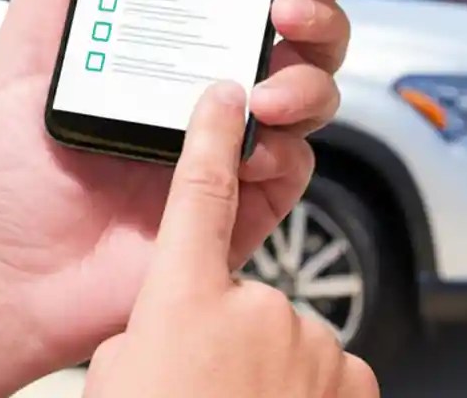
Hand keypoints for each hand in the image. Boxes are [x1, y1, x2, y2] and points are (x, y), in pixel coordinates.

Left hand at [0, 0, 351, 371]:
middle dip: (319, 3)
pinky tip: (250, 147)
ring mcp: (231, 145)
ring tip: (264, 90)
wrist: (11, 276)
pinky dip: (283, 149)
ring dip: (308, 78)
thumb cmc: (12, 173)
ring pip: (316, 92)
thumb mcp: (24, 59)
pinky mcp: (242, 204)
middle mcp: (211, 89)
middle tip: (288, 0)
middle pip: (304, 31)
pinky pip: (296, 167)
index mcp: (172, 47)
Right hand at [83, 82, 378, 396]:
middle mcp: (254, 309)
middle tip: (210, 360)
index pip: (203, 190)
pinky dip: (298, 387)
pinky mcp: (351, 382)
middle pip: (247, 281)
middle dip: (232, 315)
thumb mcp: (116, 375)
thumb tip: (160, 312)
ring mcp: (309, 344)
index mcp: (186, 298)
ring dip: (260, 360)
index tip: (226, 98)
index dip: (215, 137)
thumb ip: (143, 319)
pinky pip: (321, 364)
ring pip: (283, 329)